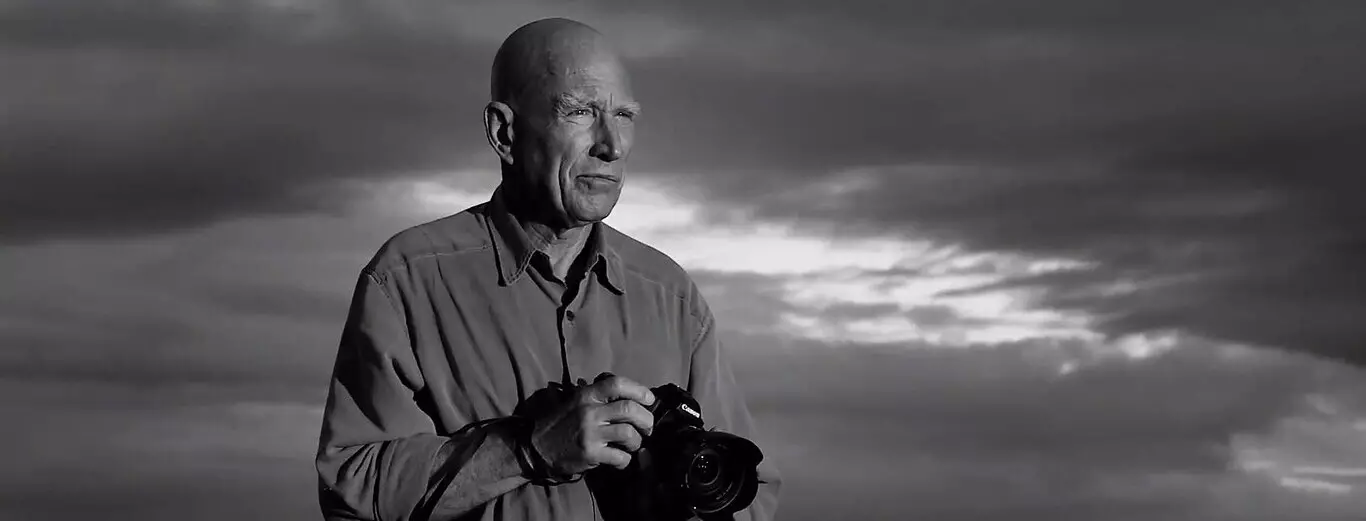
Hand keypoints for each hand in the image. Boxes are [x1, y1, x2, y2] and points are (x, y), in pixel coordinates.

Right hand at [528, 373, 656, 474]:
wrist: (537, 448)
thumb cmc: (562, 423)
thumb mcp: (576, 401)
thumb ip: (599, 395)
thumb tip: (632, 394)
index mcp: (587, 395)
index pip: (617, 383)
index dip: (639, 390)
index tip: (649, 400)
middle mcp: (589, 411)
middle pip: (629, 409)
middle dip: (646, 419)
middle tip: (647, 427)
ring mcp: (590, 433)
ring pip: (628, 433)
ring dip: (637, 441)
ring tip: (633, 444)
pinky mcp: (590, 453)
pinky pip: (620, 456)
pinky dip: (626, 460)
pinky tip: (621, 460)